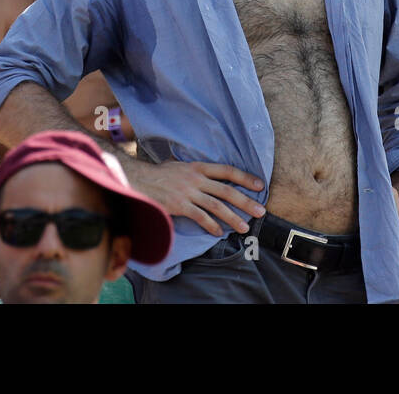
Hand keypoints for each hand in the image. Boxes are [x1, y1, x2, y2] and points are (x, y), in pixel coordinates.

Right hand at [134, 160, 265, 235]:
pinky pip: (200, 217)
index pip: (228, 170)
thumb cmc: (160, 174)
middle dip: (246, 202)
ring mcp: (188, 192)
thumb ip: (197, 170)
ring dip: (233, 218)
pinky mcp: (180, 205)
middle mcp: (196, 179)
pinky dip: (211, 226)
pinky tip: (219, 233)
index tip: (260, 185)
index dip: (245, 178)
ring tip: (244, 227)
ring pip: (216, 206)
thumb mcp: (181, 165)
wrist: (139, 180)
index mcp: (199, 167)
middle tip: (260, 211)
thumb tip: (210, 174)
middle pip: (227, 190)